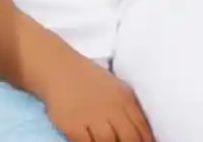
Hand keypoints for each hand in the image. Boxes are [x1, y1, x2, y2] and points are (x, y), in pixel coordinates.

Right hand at [38, 55, 153, 141]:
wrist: (58, 68)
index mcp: (125, 99)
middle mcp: (111, 108)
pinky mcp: (72, 124)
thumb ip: (129, 109)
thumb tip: (144, 134)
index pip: (143, 130)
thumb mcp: (116, 89)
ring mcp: (91, 116)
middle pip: (129, 138)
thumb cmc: (89, 80)